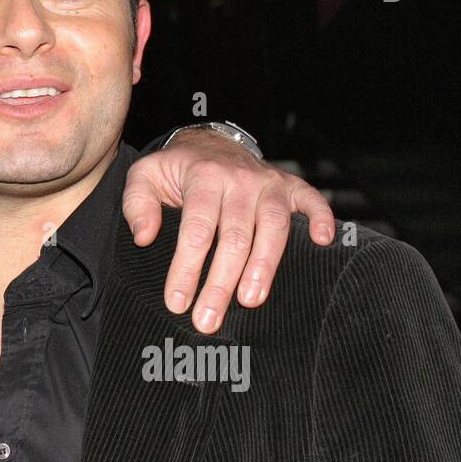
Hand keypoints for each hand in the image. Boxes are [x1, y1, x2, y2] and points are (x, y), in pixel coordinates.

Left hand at [122, 128, 334, 333]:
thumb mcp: (144, 177)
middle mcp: (240, 180)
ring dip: (264, 267)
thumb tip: (144, 237)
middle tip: (209, 319)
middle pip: (235, 237)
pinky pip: (312, 201)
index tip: (177, 302)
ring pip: (273, 228)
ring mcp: (269, 182)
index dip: (187, 268)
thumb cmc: (176, 170)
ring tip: (250, 300)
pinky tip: (324, 244)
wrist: (209, 142)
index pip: (196, 230)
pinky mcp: (291, 186)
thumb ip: (137, 205)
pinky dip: (321, 220)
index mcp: (203, 177)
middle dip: (220, 283)